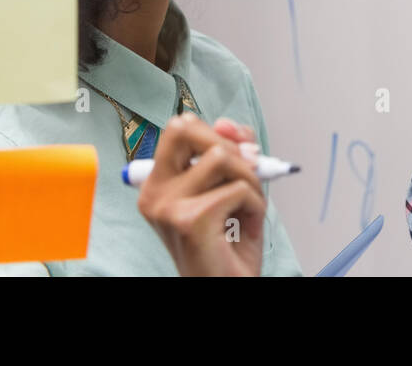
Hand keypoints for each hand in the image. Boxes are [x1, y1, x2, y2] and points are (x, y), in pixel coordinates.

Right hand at [136, 113, 264, 276]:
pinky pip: (239, 188)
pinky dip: (256, 204)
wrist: (225, 288)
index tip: (238, 151)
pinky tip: (247, 227)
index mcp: (157, 184)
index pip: (179, 127)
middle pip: (187, 128)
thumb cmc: (228, 244)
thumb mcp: (231, 187)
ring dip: (250, 178)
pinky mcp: (190, 219)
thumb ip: (231, 151)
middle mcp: (154, 194)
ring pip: (221, 156)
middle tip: (248, 174)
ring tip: (248, 207)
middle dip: (230, 145)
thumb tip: (228, 124)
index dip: (215, 131)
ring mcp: (168, 206)